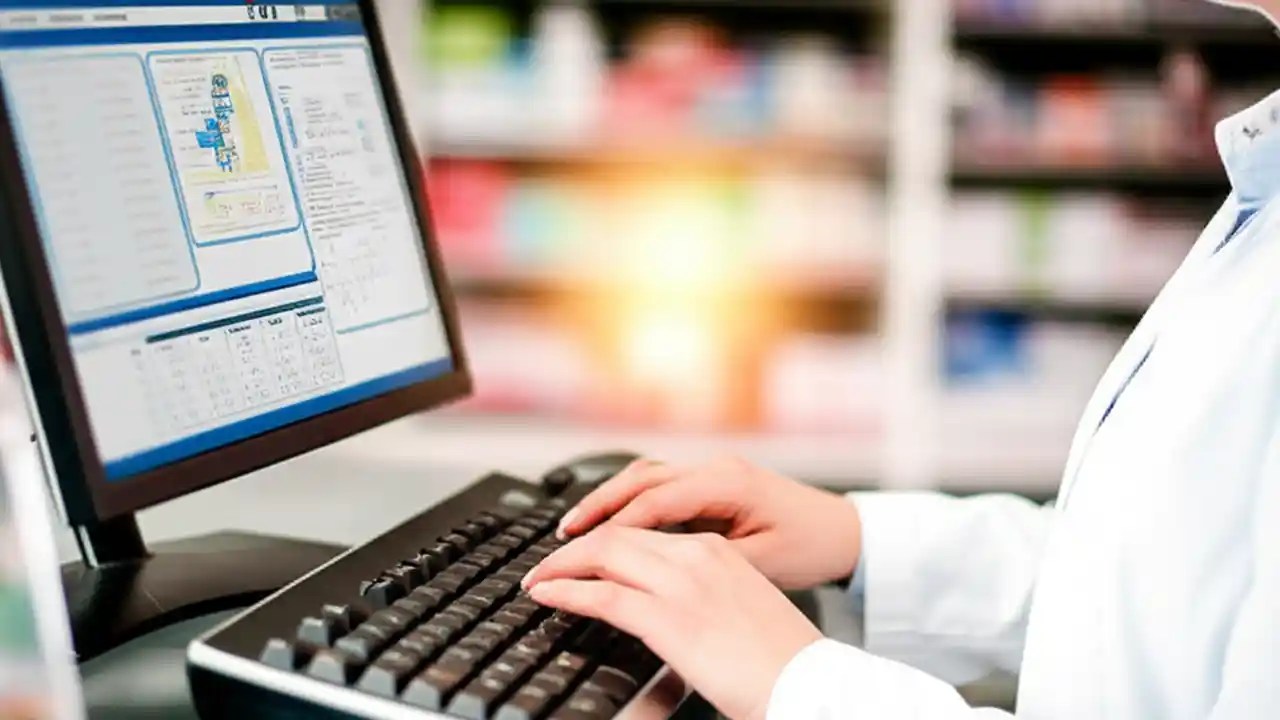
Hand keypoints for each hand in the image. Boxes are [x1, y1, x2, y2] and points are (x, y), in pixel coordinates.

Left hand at [524, 527, 822, 719]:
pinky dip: (565, 590)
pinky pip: (602, 594)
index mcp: (715, 550)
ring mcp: (681, 584)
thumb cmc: (782, 658)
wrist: (812, 682)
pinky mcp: (669, 619)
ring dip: (560, 564)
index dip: (602, 540)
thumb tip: (670, 608)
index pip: (643, 531)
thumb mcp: (739, 607)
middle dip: (573, 547)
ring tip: (537, 579)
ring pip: (602, 554)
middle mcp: (696, 556)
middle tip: (546, 564)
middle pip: (617, 535)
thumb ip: (702, 594)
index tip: (580, 553)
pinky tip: (546, 595)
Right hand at [558, 457, 861, 589]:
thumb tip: (656, 568)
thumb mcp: (760, 563)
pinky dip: (632, 500)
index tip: (580, 547)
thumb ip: (707, 560)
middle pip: (641, 479)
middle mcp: (716, 468)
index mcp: (727, 482)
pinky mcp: (714, 483)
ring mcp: (714, 472)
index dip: (612, 526)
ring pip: (647, 477)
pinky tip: (612, 521)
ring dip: (610, 498)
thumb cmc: (811, 546)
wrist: (846, 531)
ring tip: (575, 525)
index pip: (653, 502)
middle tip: (563, 533)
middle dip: (597, 505)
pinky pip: (662, 485)